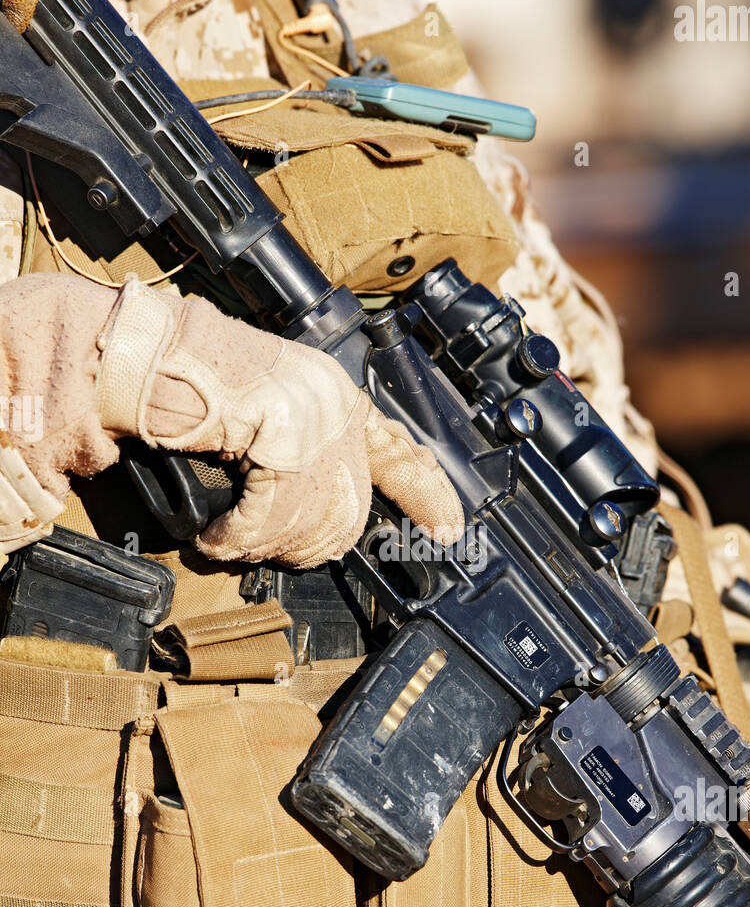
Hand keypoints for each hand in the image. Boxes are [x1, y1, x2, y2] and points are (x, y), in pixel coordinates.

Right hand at [0, 273, 464, 564]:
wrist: (141, 357)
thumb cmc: (189, 389)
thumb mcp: (266, 422)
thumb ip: (302, 459)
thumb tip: (320, 524)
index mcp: (336, 395)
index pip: (400, 449)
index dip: (427, 494)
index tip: (451, 530)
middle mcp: (334, 400)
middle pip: (348, 511)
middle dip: (302, 546)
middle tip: (258, 549)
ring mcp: (312, 414)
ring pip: (308, 523)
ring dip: (259, 546)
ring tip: (224, 541)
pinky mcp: (282, 432)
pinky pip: (268, 519)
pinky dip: (234, 539)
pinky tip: (210, 538)